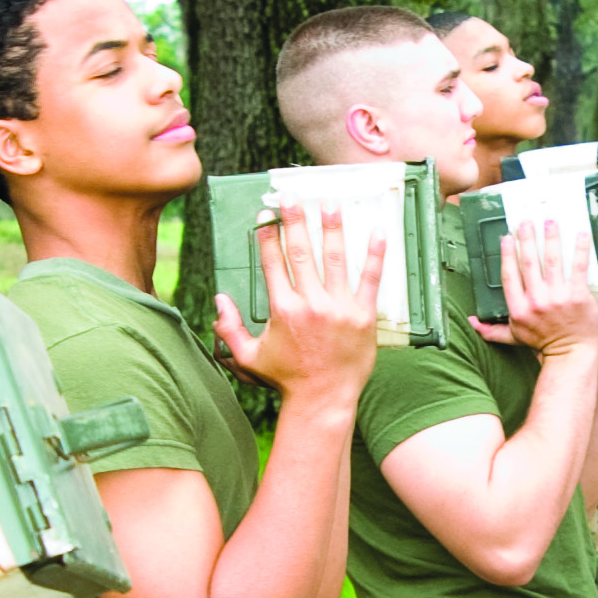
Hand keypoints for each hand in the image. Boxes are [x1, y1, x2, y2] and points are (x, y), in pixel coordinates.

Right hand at [214, 202, 386, 409]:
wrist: (323, 402)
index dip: (268, 235)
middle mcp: (311, 304)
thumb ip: (229, 329)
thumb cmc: (286, 380)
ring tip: (331, 202)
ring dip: (333, 227)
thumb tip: (218, 301)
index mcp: (283, 309)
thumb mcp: (249, 358)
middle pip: (302, 251)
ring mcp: (339, 309)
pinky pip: (371, 280)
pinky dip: (376, 255)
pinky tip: (379, 232)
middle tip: (293, 195)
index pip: (273, 262)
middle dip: (296, 219)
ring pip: (336, 258)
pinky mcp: (364, 317)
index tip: (267, 215)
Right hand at [477, 214, 597, 355]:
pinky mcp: (578, 295)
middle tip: (526, 222)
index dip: (508, 255)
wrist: (570, 354)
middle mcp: (537, 301)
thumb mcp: (514, 337)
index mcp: (519, 309)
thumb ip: (492, 329)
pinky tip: (581, 232)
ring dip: (550, 238)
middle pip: (530, 263)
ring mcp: (558, 297)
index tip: (507, 238)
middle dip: (527, 239)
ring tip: (549, 221)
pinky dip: (580, 248)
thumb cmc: (542, 343)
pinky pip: (578, 267)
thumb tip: (471, 322)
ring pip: (553, 260)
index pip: (510, 275)